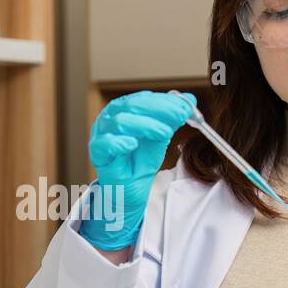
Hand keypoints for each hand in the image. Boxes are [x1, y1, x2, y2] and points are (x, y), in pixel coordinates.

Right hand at [79, 90, 196, 249]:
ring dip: (145, 125)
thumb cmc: (139, 160)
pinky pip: (103, 145)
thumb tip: (189, 99)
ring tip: (164, 133)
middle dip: (159, 109)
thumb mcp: (160, 136)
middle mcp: (109, 119)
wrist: (131, 189)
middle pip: (131, 106)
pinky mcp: (98, 156)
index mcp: (122, 110)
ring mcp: (101, 136)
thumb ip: (172, 118)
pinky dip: (118, 143)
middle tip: (180, 115)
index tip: (185, 105)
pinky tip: (132, 144)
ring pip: (119, 122)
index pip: (142, 99)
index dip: (165, 100)